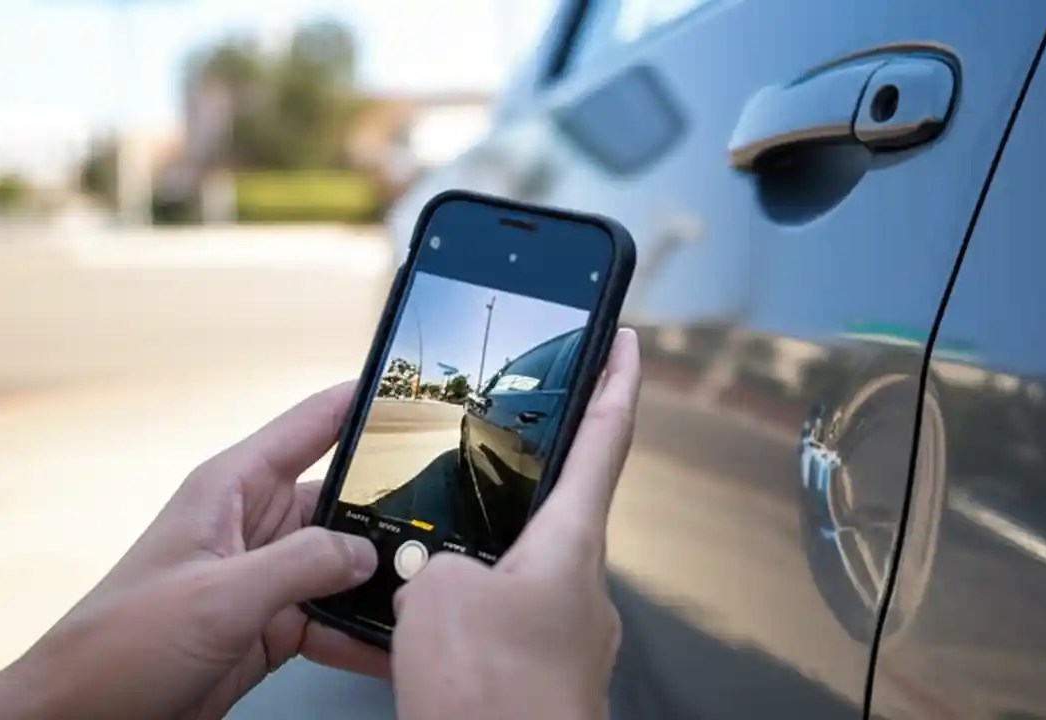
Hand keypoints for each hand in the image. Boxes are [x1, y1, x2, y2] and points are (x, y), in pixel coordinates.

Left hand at [0, 383, 389, 719]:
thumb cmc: (117, 647)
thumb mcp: (219, 597)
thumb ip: (300, 566)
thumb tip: (367, 553)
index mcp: (230, 490)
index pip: (307, 426)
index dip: (358, 402)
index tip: (411, 390)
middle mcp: (250, 525)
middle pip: (338, 501)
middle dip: (388, 513)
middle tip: (440, 526)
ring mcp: (260, 578)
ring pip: (341, 565)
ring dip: (376, 583)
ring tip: (422, 594)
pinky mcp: (267, 627)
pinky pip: (328, 618)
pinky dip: (357, 632)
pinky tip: (385, 644)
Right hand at [391, 329, 640, 719]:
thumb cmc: (494, 701)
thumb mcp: (439, 596)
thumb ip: (439, 566)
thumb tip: (440, 585)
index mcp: (571, 545)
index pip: (606, 437)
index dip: (615, 379)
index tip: (625, 339)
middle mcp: (581, 589)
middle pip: (548, 515)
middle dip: (500, 503)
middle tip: (462, 497)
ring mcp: (567, 639)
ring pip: (511, 582)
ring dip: (469, 580)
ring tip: (419, 598)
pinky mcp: (543, 680)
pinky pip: (498, 633)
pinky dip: (463, 629)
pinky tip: (425, 648)